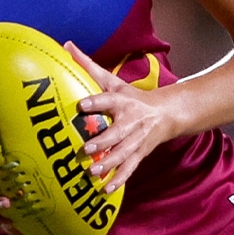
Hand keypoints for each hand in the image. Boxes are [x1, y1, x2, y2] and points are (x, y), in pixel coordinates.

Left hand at [65, 42, 171, 193]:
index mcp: (123, 101)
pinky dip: (118, 179)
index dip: (96, 101)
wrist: (167, 113)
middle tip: (87, 149)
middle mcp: (132, 121)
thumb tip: (66, 45)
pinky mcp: (140, 154)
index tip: (82, 105)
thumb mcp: (113, 81)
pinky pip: (129, 168)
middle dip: (103, 141)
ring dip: (109, 164)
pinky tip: (105, 189)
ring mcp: (137, 140)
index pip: (108, 99)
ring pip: (123, 153)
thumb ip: (88, 66)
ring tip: (92, 172)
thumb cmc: (132, 97)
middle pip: (117, 132)